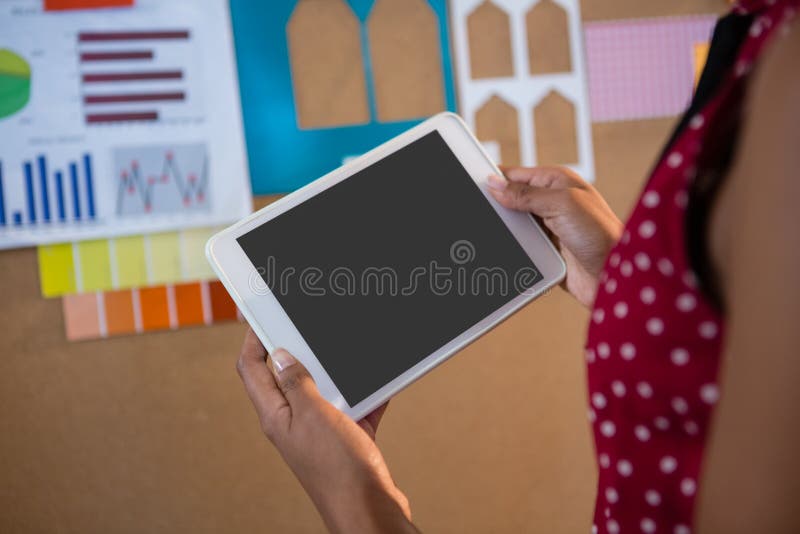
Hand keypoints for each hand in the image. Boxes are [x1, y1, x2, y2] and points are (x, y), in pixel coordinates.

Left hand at [236, 329, 418, 533]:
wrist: (370, 509)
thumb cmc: (338, 470)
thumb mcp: (314, 414)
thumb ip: (297, 383)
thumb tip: (281, 356)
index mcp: (276, 416)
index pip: (252, 369)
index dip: (254, 339)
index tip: (263, 317)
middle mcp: (294, 423)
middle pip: (287, 377)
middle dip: (301, 351)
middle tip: (309, 327)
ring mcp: (320, 432)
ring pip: (324, 391)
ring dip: (338, 373)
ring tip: (349, 356)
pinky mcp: (346, 440)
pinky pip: (353, 408)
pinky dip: (366, 397)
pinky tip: (380, 388)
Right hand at [488, 166, 622, 307]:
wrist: (614, 278)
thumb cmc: (601, 234)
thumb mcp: (561, 204)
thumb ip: (526, 194)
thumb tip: (495, 184)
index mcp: (557, 182)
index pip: (515, 174)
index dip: (494, 179)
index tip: (472, 184)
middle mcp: (552, 203)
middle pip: (512, 200)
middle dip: (497, 206)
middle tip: (477, 211)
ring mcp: (549, 228)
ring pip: (513, 225)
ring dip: (505, 230)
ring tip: (489, 232)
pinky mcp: (547, 252)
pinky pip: (520, 247)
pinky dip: (512, 249)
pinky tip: (504, 250)